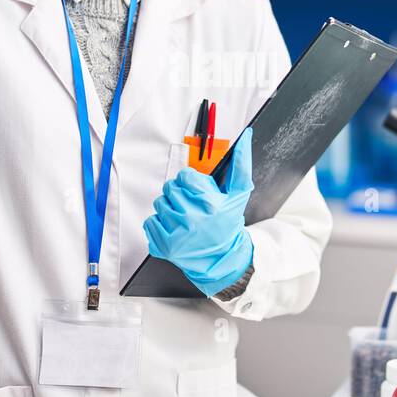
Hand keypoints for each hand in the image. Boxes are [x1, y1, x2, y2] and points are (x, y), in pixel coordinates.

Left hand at [143, 128, 254, 296]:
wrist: (222, 260)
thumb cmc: (228, 225)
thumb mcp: (239, 196)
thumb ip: (241, 165)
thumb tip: (247, 136)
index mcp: (209, 203)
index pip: (185, 176)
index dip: (191, 183)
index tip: (198, 193)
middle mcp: (192, 218)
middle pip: (170, 188)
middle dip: (180, 194)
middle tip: (191, 206)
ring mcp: (176, 233)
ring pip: (159, 203)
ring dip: (169, 208)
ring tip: (183, 218)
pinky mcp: (164, 246)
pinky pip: (150, 222)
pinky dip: (159, 224)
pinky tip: (174, 229)